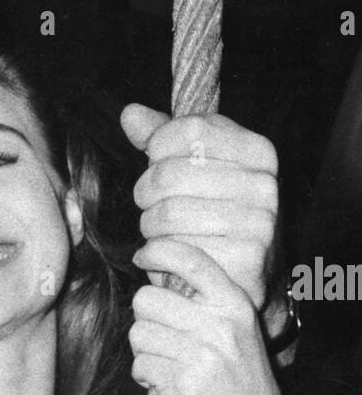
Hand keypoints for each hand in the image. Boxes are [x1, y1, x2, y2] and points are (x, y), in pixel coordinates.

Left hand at [121, 104, 276, 310]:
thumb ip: (163, 139)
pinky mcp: (243, 259)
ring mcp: (258, 223)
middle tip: (149, 206)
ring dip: (149, 225)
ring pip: (169, 212)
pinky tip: (161, 256)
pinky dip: (155, 253)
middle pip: (170, 172)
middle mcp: (264, 184)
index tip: (155, 164)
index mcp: (257, 151)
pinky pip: (175, 248)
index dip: (157, 147)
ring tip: (157, 231)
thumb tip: (130, 113)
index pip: (189, 128)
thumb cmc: (208, 218)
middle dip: (146, 191)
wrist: (235, 280)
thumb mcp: (192, 170)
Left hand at [129, 238, 289, 394]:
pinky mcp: (183, 382)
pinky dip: (145, 376)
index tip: (143, 256)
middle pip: (147, 298)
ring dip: (144, 351)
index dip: (158, 250)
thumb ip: (205, 304)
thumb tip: (153, 275)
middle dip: (145, 319)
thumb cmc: (239, 383)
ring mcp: (202, 353)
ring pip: (138, 332)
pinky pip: (139, 364)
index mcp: (236, 304)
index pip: (191, 257)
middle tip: (162, 338)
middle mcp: (221, 324)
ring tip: (167, 364)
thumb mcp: (236, 332)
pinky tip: (165, 384)